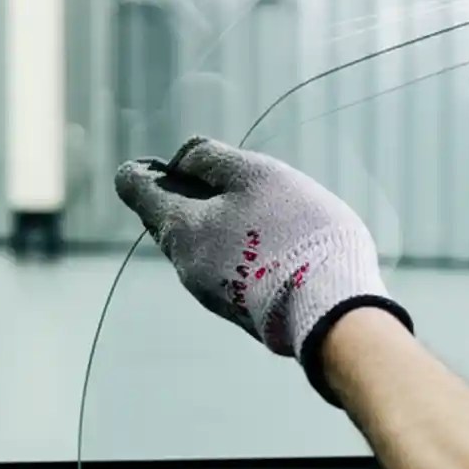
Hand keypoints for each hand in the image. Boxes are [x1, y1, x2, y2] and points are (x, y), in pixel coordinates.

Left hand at [115, 136, 413, 404]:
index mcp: (178, 228)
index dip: (146, 167)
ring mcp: (213, 292)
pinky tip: (276, 241)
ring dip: (221, 222)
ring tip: (261, 207)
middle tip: (225, 177)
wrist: (332, 310)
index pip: (135, 188)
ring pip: (202, 245)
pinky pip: (228, 268)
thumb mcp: (254, 174)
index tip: (171, 161)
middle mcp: (185, 265)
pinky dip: (241, 248)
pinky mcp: (242, 310)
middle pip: (169, 219)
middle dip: (189, 194)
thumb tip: (181, 160)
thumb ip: (211, 159)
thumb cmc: (293, 232)